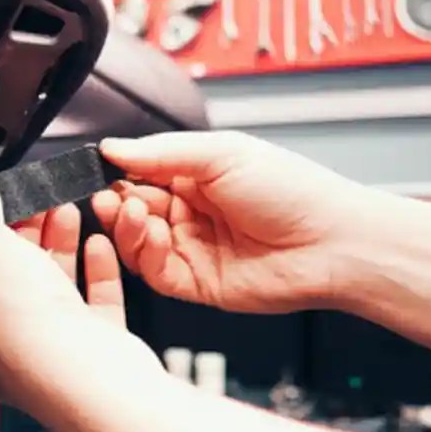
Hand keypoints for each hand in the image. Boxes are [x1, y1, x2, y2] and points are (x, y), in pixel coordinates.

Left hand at [0, 155, 155, 411]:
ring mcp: (51, 352)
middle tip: (41, 195)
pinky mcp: (94, 350)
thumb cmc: (24, 325)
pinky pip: (94, 304)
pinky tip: (99, 240)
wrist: (88, 376)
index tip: (0, 198)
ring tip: (70, 207)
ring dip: (61, 243)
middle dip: (28, 231)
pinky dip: (96, 269)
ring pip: (54, 287)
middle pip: (13, 276)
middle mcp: (4, 350)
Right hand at [95, 131, 371, 312]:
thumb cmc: (293, 191)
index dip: (117, 174)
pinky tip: (155, 237)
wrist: (333, 242)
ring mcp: (193, 249)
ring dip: (127, 229)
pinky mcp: (197, 285)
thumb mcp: (222, 153)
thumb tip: (111, 147)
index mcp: (195, 177)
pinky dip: (146, 256)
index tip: (97, 170)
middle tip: (106, 196)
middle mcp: (191, 213)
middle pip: (132, 210)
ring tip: (134, 214)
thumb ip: (162, 152)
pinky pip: (156, 274)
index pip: (140, 174)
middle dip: (115, 203)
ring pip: (137, 244)